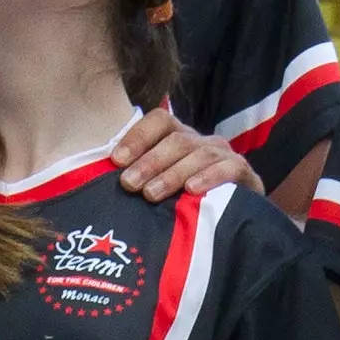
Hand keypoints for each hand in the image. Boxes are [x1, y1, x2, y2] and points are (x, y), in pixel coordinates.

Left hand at [110, 108, 260, 200]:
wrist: (231, 219)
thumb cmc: (182, 202)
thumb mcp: (157, 186)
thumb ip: (136, 178)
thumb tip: (96, 179)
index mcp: (177, 137)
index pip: (159, 120)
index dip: (137, 136)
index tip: (116, 160)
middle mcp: (200, 141)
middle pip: (176, 140)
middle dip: (149, 162)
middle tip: (128, 184)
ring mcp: (222, 154)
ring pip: (198, 154)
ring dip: (172, 174)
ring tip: (151, 194)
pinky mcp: (243, 172)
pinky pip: (227, 168)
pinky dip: (208, 178)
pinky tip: (192, 190)